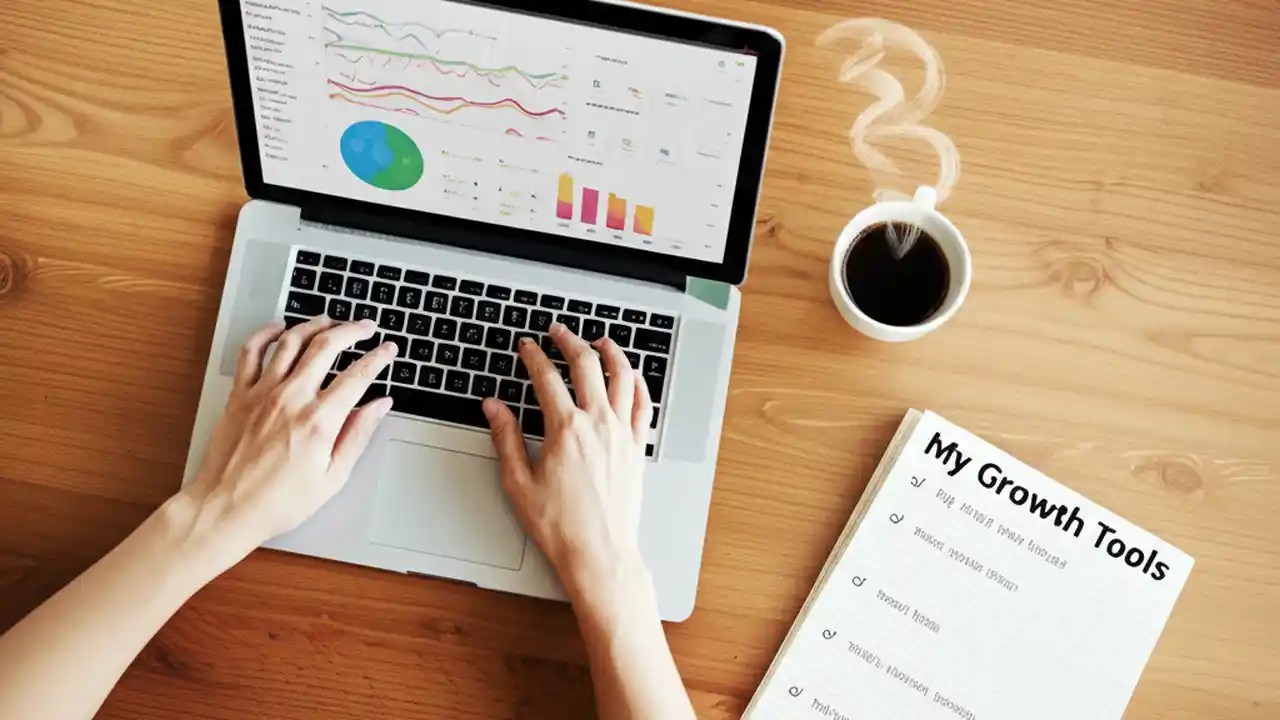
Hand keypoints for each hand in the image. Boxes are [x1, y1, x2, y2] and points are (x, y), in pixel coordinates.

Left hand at [181, 317, 396, 554]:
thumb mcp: (332, 477)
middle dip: (352, 330)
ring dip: (314, 325)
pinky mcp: (239, 395)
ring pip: (291, 341)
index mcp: (318, 422)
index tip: (388, 350)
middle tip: (365, 327)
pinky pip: (251, 352)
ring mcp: (262, 393)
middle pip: (326, 346)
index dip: (378, 358)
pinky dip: (267, 334)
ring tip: (329, 321)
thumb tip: (378, 407)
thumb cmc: (277, 502)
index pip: (358, 375)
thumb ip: (358, 435)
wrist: (226, 509)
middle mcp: (290, 399)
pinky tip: (279, 329)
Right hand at [482, 323, 652, 599]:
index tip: (525, 347)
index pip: (546, 378)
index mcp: (566, 430)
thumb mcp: (519, 482)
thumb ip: (506, 438)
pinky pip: (643, 403)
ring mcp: (622, 433)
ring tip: (598, 341)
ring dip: (609, 352)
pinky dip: (637, 382)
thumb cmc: (560, 526)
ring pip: (621, 376)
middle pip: (586, 365)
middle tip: (557, 331)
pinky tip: (630, 375)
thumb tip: (494, 407)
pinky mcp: (636, 447)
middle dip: (568, 341)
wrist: (600, 553)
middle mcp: (598, 424)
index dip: (532, 356)